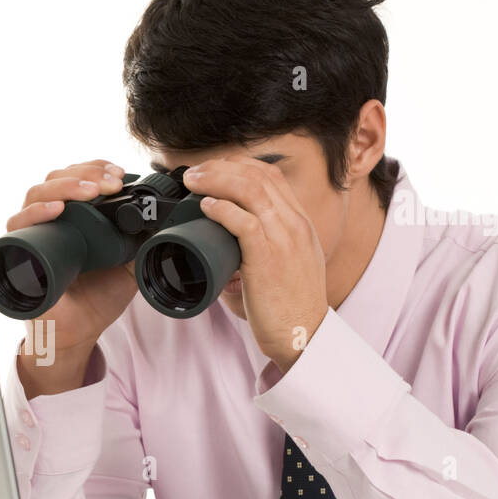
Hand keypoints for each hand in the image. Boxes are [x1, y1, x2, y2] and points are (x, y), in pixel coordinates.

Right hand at [7, 160, 140, 397]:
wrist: (79, 332)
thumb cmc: (97, 298)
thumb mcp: (130, 263)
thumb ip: (142, 241)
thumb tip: (161, 216)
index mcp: (73, 215)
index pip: (77, 176)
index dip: (96, 168)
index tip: (120, 174)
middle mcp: (48, 219)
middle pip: (57, 178)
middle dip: (86, 174)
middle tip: (112, 183)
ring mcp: (32, 233)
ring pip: (37, 193)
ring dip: (66, 186)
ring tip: (91, 191)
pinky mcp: (18, 252)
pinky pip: (18, 225)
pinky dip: (36, 213)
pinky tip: (57, 209)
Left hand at [181, 158, 327, 371]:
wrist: (304, 334)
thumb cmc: (290, 304)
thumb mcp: (287, 261)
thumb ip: (266, 243)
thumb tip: (230, 236)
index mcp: (300, 221)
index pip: (271, 175)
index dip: (238, 165)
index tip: (213, 169)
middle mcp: (294, 224)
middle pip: (257, 175)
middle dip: (220, 167)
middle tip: (194, 172)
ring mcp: (283, 239)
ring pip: (250, 190)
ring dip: (215, 180)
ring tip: (193, 182)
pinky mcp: (268, 258)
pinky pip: (243, 222)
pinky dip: (221, 209)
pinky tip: (205, 207)